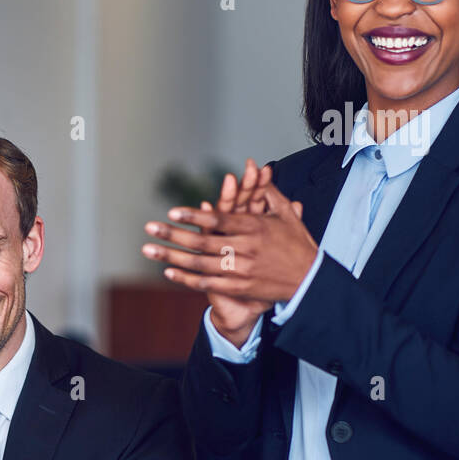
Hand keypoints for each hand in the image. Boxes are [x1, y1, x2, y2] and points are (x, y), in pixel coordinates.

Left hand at [143, 179, 316, 304]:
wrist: (310, 281)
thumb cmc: (298, 244)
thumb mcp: (287, 215)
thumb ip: (270, 194)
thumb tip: (260, 172)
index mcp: (255, 227)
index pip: (219, 220)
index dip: (194, 216)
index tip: (172, 211)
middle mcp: (246, 248)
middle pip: (203, 241)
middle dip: (173, 235)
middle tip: (149, 228)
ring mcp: (241, 270)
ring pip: (200, 263)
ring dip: (171, 256)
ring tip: (148, 249)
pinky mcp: (240, 286)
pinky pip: (208, 282)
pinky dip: (187, 278)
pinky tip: (168, 271)